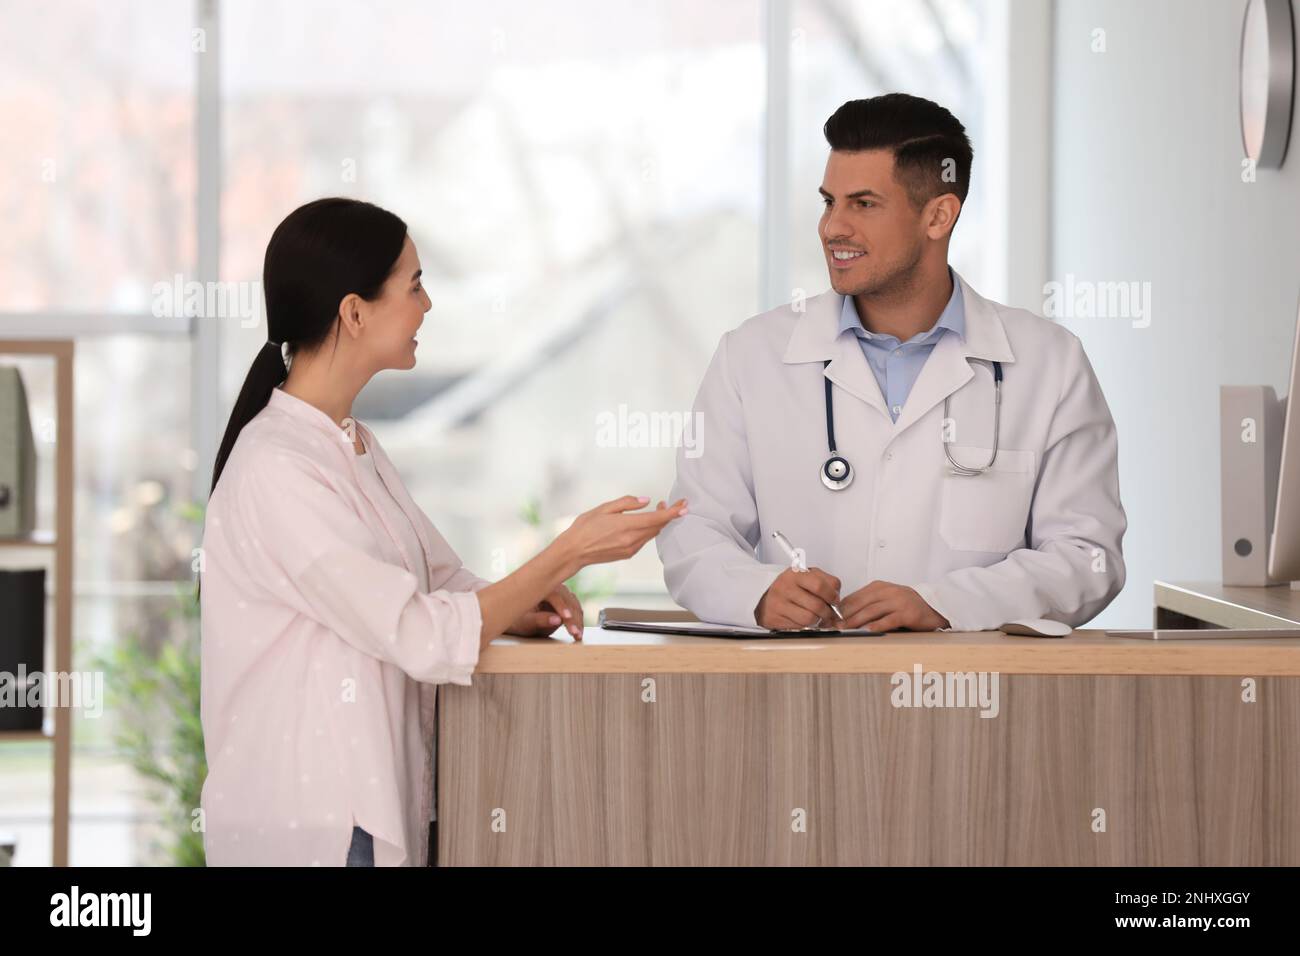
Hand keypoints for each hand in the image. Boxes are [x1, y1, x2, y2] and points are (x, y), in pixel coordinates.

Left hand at [504, 584, 583, 640]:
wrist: (517, 620)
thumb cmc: (517, 621)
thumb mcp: (525, 623)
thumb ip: (540, 620)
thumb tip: (557, 620)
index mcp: (539, 587)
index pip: (555, 596)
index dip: (561, 607)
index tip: (566, 618)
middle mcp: (552, 587)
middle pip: (568, 600)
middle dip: (573, 618)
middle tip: (575, 633)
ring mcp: (561, 593)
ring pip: (574, 605)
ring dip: (578, 620)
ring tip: (578, 635)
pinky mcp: (566, 601)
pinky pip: (576, 609)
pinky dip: (578, 620)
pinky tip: (578, 631)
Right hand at [555, 495, 686, 574]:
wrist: (573, 551)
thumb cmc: (584, 527)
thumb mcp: (604, 508)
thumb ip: (627, 503)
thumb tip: (646, 501)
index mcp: (627, 525)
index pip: (657, 519)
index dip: (673, 512)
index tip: (684, 505)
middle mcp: (632, 539)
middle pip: (658, 527)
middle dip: (667, 515)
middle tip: (668, 502)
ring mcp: (630, 549)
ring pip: (652, 534)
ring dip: (658, 523)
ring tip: (657, 510)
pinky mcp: (628, 554)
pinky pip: (643, 540)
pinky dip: (648, 530)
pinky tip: (643, 523)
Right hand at [754, 567, 841, 628]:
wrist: (765, 597)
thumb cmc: (791, 587)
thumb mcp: (807, 576)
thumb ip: (826, 582)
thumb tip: (837, 599)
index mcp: (795, 574)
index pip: (820, 585)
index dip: (832, 596)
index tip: (835, 600)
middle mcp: (785, 588)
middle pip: (817, 605)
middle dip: (828, 612)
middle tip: (829, 612)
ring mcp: (779, 604)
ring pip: (809, 618)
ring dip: (817, 620)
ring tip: (816, 616)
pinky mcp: (775, 618)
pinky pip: (799, 627)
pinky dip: (806, 625)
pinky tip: (804, 619)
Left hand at [836, 581, 948, 631]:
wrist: (934, 607)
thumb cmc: (907, 606)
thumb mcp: (885, 600)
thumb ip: (868, 605)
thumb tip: (844, 617)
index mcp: (879, 586)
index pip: (854, 596)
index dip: (840, 608)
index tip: (829, 618)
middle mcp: (888, 591)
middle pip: (860, 603)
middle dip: (844, 616)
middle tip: (832, 626)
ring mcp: (898, 601)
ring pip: (871, 611)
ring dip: (856, 621)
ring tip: (844, 630)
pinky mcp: (908, 613)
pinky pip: (888, 620)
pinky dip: (876, 626)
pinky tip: (866, 631)